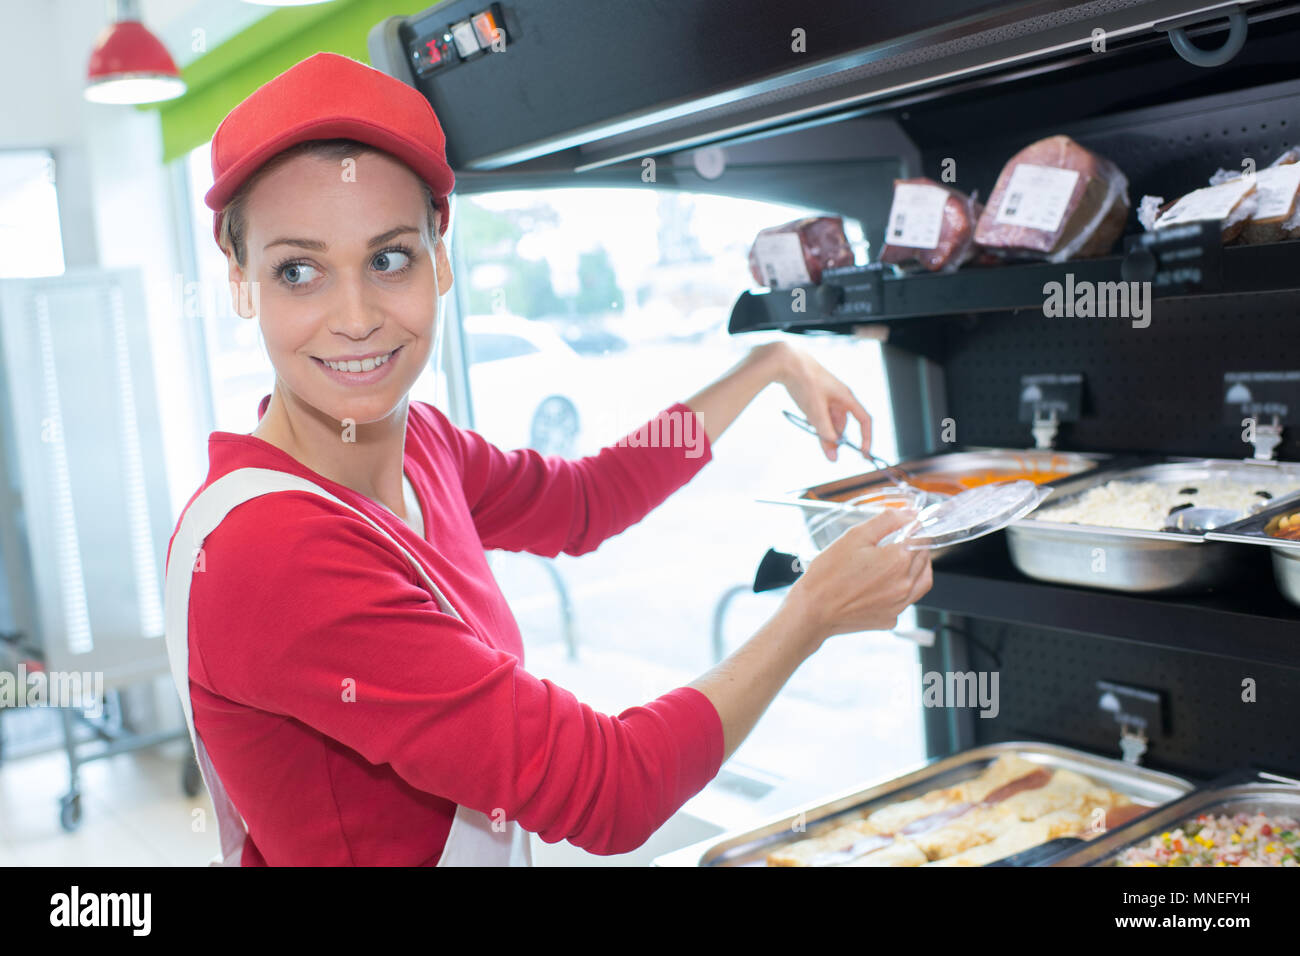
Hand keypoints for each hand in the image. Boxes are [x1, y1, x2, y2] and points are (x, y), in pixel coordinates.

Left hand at [767, 343, 872, 461]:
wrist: (786, 361)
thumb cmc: (805, 382)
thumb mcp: (816, 412)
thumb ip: (825, 434)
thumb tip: (833, 456)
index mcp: (846, 397)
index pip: (864, 420)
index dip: (866, 438)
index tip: (863, 454)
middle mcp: (840, 397)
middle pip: (843, 424)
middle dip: (837, 439)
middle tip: (828, 454)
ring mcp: (827, 397)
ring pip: (830, 421)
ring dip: (823, 431)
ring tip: (812, 428)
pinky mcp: (816, 396)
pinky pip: (820, 415)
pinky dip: (815, 422)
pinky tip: (806, 419)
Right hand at [782, 508, 932, 644]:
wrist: (813, 611)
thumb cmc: (828, 574)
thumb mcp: (855, 536)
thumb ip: (887, 521)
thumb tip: (910, 513)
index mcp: (899, 560)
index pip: (922, 538)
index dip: (914, 528)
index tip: (905, 525)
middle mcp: (905, 584)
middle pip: (924, 558)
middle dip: (915, 546)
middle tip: (896, 541)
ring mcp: (899, 604)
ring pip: (923, 580)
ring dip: (917, 567)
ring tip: (898, 560)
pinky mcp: (890, 618)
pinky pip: (907, 600)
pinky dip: (904, 588)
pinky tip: (884, 583)